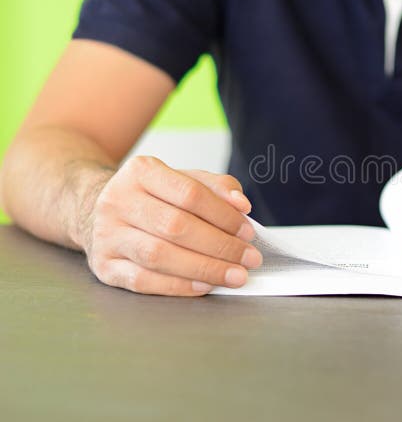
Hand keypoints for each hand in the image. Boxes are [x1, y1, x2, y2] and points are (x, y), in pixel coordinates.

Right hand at [83, 156, 262, 295]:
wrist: (95, 209)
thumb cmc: (152, 197)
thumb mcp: (182, 180)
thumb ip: (216, 188)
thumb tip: (241, 205)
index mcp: (140, 172)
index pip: (189, 194)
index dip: (223, 215)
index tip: (248, 232)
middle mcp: (118, 201)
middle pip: (176, 226)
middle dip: (220, 246)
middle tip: (249, 258)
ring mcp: (106, 235)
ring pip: (159, 255)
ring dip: (203, 268)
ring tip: (234, 275)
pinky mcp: (103, 266)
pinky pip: (143, 281)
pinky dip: (177, 286)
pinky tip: (204, 287)